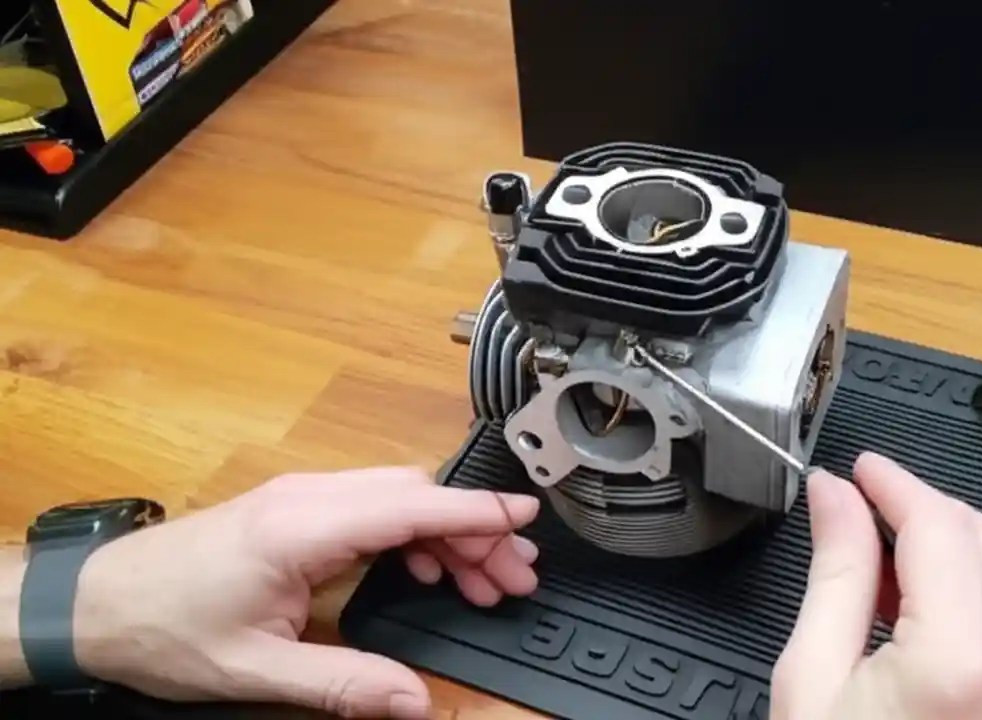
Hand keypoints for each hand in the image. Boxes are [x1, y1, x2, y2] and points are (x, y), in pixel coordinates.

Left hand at [71, 467, 541, 718]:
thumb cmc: (162, 629)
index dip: (475, 510)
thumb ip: (343, 683)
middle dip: (474, 532)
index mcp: (300, 528)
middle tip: (515, 580)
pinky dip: (412, 533)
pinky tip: (427, 571)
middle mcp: (306, 499)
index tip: (526, 517)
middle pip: (415, 497)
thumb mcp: (256, 670)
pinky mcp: (295, 510)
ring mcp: (300, 498)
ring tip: (486, 580)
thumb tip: (414, 700)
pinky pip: (373, 507)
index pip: (409, 505)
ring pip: (398, 498)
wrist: (94, 603)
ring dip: (446, 532)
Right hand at [771, 453, 981, 719]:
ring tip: (872, 570)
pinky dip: (963, 596)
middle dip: (916, 512)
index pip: (940, 525)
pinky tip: (911, 610)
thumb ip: (836, 575)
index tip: (859, 469)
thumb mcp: (814, 683)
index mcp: (966, 662)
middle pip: (980, 540)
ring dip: (940, 553)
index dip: (894, 482)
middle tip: (855, 509)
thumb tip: (836, 499)